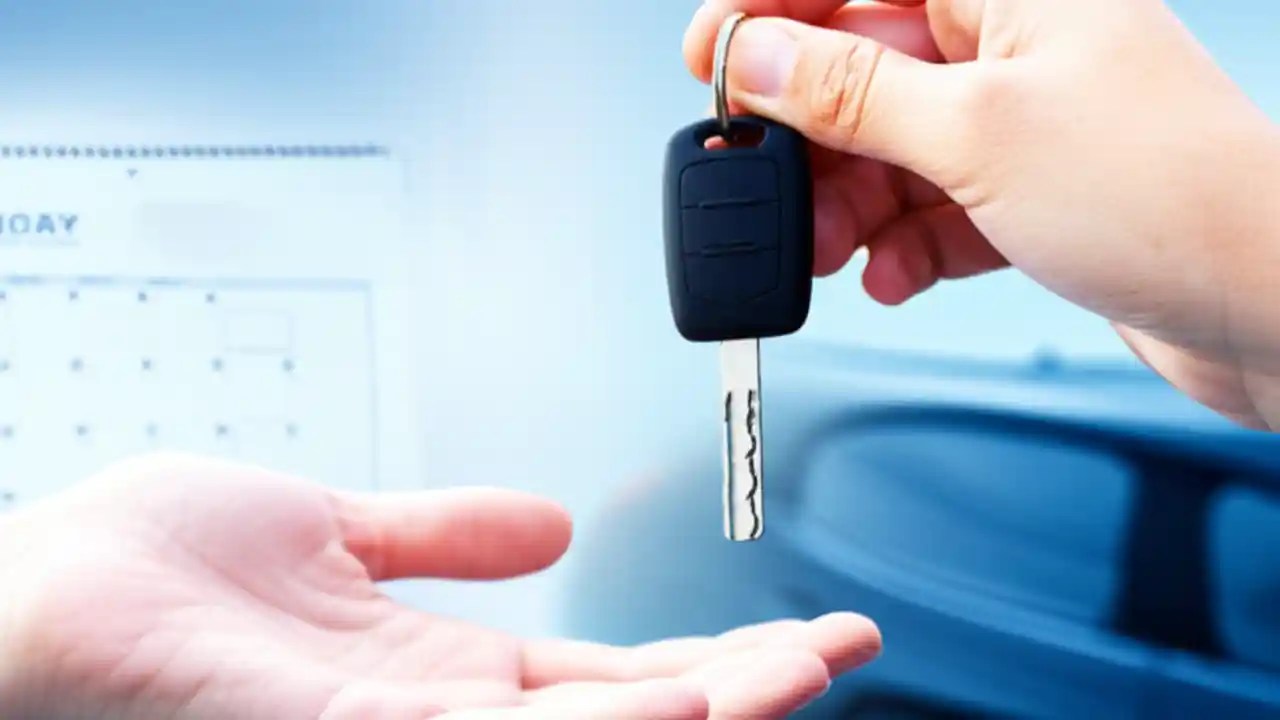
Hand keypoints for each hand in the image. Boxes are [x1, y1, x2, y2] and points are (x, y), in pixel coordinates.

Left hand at [0, 453, 880, 719]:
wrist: (34, 596)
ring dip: (704, 709)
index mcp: (443, 672)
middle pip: (627, 718)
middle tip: (842, 651)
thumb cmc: (149, 571)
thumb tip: (552, 525)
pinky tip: (678, 704)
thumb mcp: (335, 527)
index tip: (801, 628)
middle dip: (745, 687)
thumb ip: (443, 531)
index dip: (716, 655)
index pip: (616, 676)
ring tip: (796, 673)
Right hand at [683, 0, 1279, 429]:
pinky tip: (896, 276)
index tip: (711, 61)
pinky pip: (935, 206)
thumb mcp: (978, 133)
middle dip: (808, 136)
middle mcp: (1014, 45)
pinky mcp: (1030, 194)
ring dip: (849, 205)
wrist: (1273, 305)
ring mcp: (1022, 122)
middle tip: (766, 191)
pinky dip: (905, 244)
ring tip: (828, 253)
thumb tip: (757, 57)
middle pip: (866, 67)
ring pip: (894, 146)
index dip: (771, 9)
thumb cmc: (1166, 195)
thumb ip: (853, 92)